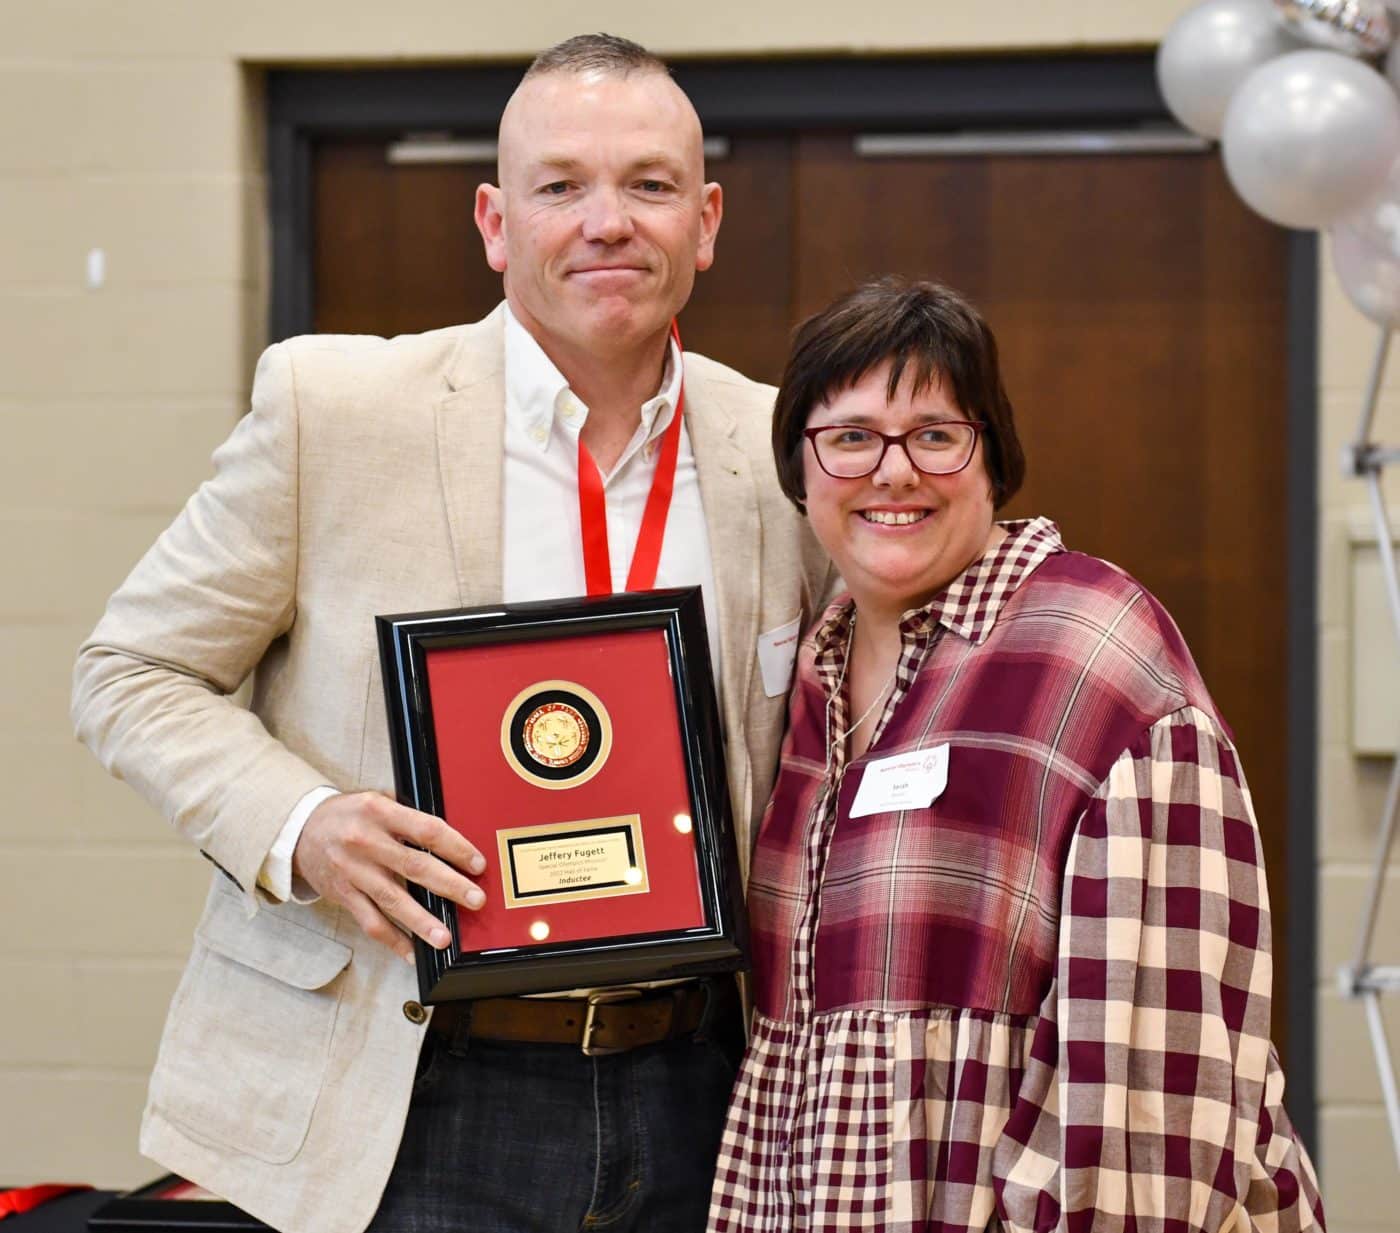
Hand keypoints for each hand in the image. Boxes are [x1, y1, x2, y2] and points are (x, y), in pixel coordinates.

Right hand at [292, 791, 485, 961]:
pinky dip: (392, 939)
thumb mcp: (375, 801)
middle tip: (475, 899)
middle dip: (449, 885)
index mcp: (379, 812)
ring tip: (444, 937)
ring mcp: (354, 872)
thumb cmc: (347, 815)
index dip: (455, 847)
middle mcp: (366, 842)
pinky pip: (371, 922)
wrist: (299, 830)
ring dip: (422, 921)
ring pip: (392, 900)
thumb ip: (407, 816)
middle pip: (414, 866)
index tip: (477, 864)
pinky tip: (411, 951)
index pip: (426, 830)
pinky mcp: (344, 895)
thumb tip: (450, 837)